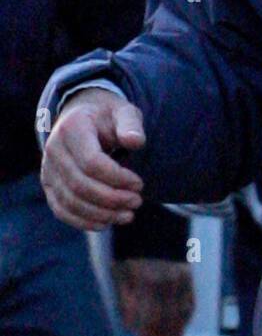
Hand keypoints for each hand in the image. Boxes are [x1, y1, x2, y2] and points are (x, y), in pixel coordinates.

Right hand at [41, 89, 145, 230]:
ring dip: (101, 214)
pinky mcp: (49, 184)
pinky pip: (61, 209)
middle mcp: (54, 149)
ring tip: (128, 215)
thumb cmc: (108, 116)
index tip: (139, 183)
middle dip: (112, 199)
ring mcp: (47, 168)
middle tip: (137, 201)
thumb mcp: (123, 112)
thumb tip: (135, 141)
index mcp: (72, 128)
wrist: (83, 116)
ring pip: (70, 201)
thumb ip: (131, 124)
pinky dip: (83, 221)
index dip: (117, 178)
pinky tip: (106, 223)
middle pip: (80, 185)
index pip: (91, 162)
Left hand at [114, 258, 194, 335]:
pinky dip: (186, 319)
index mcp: (147, 283)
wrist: (154, 227)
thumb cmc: (130, 253)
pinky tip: (181, 330)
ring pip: (181, 314)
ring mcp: (182, 280)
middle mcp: (168, 284)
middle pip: (166, 321)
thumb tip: (130, 327)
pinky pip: (190, 303)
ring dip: (175, 334)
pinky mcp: (189, 277)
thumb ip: (125, 300)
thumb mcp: (120, 273)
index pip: (150, 320)